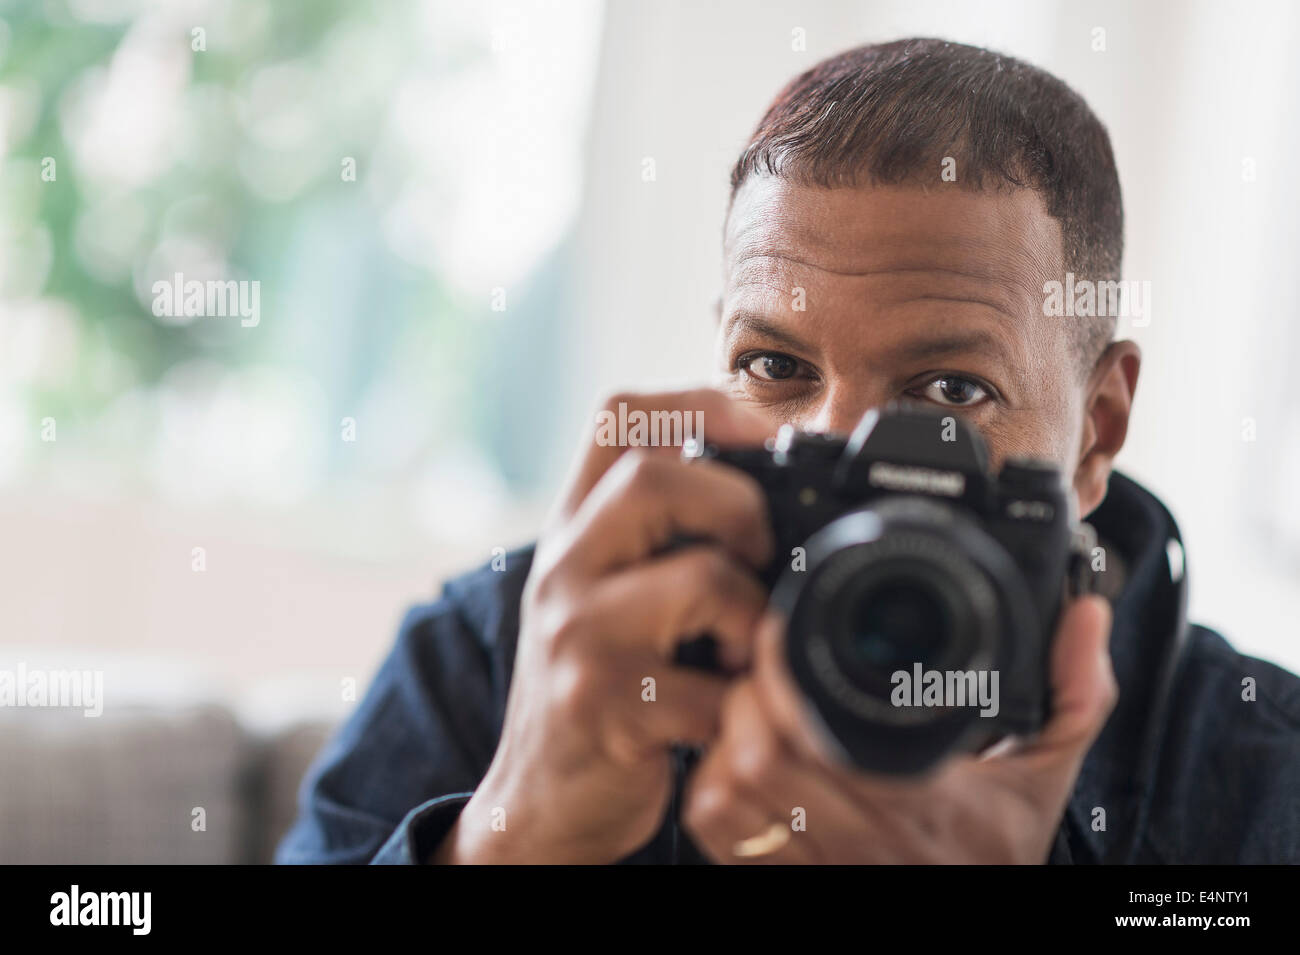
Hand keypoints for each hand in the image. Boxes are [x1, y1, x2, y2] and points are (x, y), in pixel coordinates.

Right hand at [434, 389, 774, 863]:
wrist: (540, 798)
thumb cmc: (596, 683)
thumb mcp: (604, 592)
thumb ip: (657, 536)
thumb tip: (772, 479)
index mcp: (573, 529)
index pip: (618, 418)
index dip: (699, 402)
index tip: (761, 429)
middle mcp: (564, 568)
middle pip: (654, 476)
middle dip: (737, 505)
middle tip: (757, 556)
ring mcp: (578, 636)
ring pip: (702, 578)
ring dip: (754, 616)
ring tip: (744, 652)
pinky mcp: (604, 707)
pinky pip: (714, 687)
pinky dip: (744, 702)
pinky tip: (728, 714)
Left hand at [681, 594, 1116, 862]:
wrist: (980, 936)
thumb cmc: (999, 851)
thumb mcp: (1048, 776)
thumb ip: (1074, 694)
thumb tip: (1086, 617)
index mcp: (922, 807)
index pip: (816, 733)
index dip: (782, 674)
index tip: (780, 630)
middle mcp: (862, 845)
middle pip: (757, 758)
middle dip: (747, 697)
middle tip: (758, 666)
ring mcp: (818, 871)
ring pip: (727, 797)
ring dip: (724, 740)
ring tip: (747, 708)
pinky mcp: (784, 885)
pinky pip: (719, 836)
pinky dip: (715, 789)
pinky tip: (738, 760)